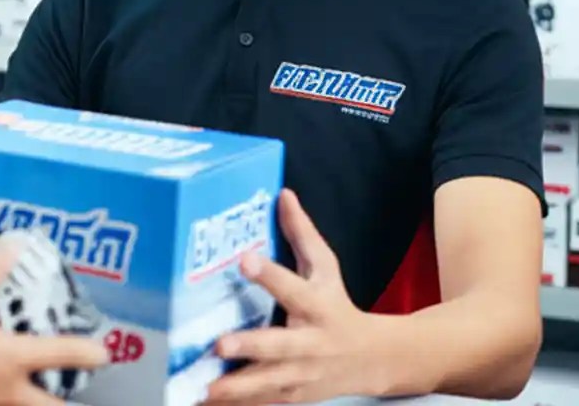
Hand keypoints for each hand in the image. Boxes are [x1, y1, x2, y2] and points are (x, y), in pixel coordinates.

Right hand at [0, 237, 108, 405]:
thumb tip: (14, 245)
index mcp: (13, 361)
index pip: (67, 354)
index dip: (91, 350)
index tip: (104, 351)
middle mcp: (9, 394)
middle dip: (66, 397)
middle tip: (70, 385)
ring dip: (35, 400)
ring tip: (30, 384)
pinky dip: (0, 402)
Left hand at [202, 190, 390, 405]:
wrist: (375, 360)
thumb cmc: (339, 306)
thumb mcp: (327, 268)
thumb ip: (302, 234)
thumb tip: (282, 193)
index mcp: (316, 306)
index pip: (292, 287)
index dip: (269, 275)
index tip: (245, 260)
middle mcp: (309, 343)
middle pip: (278, 346)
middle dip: (250, 346)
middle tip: (219, 344)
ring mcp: (301, 375)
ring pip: (267, 383)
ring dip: (235, 388)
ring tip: (203, 388)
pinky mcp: (292, 396)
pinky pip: (261, 403)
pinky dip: (235, 405)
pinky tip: (204, 403)